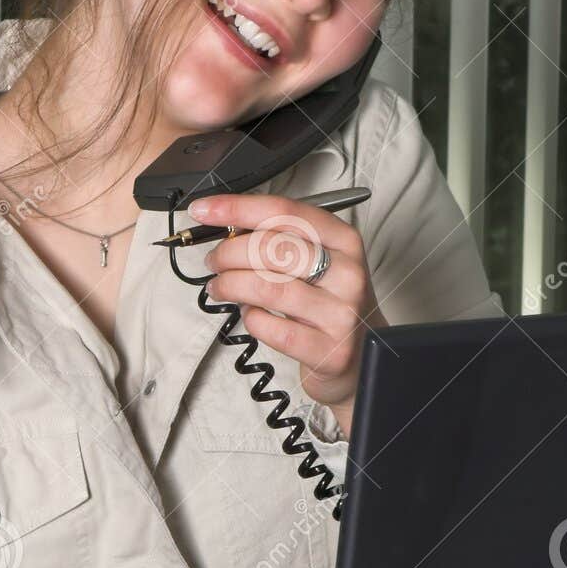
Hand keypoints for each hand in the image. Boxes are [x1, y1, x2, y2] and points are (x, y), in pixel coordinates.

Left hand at [190, 191, 386, 429]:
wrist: (363, 359)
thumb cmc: (331, 305)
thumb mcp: (319, 263)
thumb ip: (281, 240)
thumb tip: (226, 224)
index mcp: (344, 240)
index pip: (284, 212)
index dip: (236, 208)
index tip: (204, 210)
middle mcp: (347, 273)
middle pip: (271, 248)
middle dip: (228, 252)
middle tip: (213, 261)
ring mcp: (340, 313)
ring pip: (266, 287)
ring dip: (229, 285)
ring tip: (219, 288)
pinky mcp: (328, 350)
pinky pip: (271, 328)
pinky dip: (250, 318)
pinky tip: (250, 315)